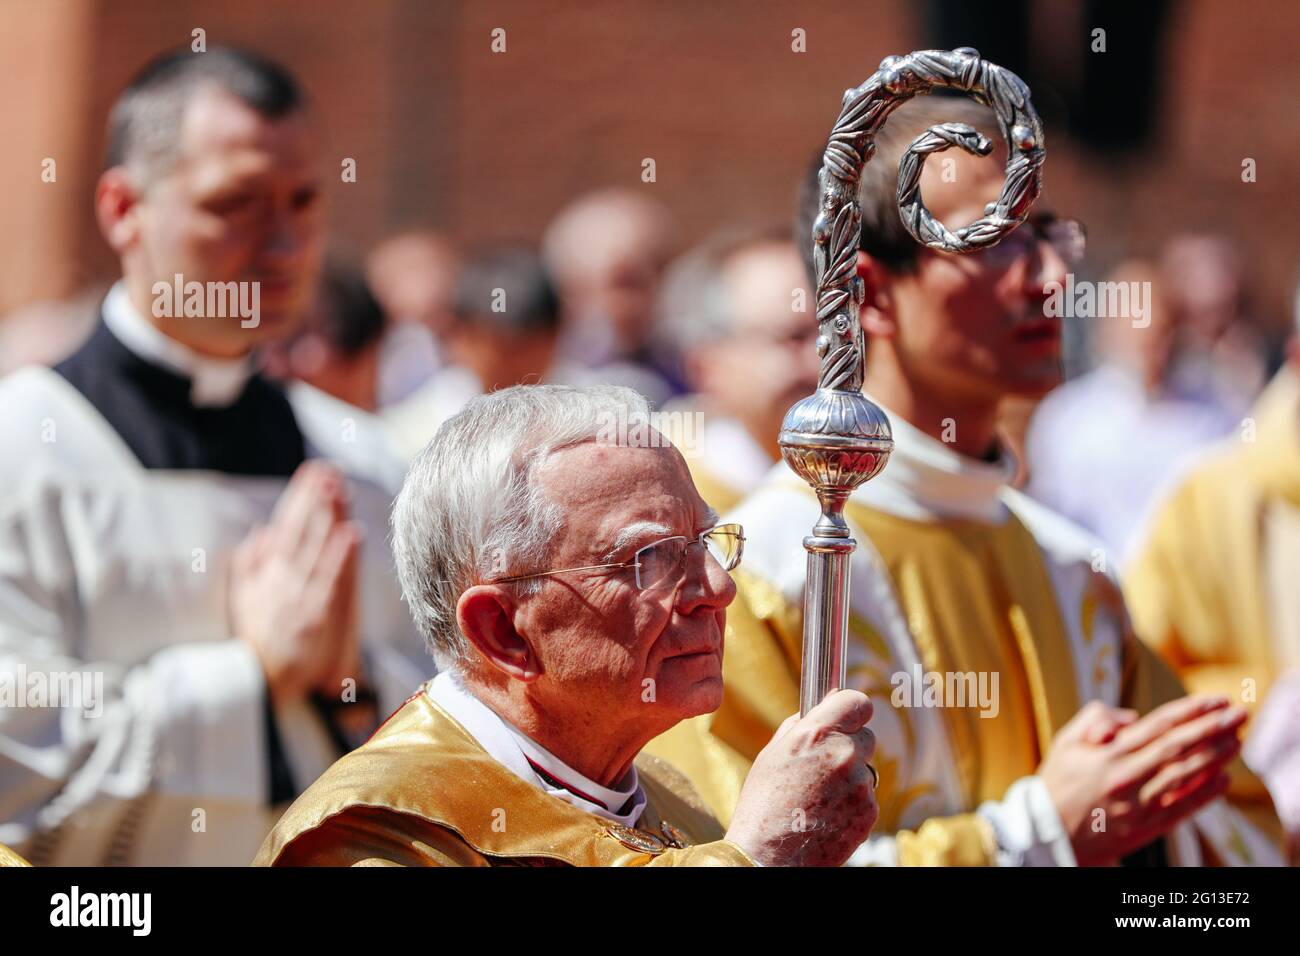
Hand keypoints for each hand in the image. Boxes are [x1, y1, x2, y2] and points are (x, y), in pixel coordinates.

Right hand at [229, 461, 361, 705]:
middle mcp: (284, 582)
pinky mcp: (318, 620)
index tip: (314, 471)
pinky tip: (351, 534)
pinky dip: (339, 559)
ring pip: (316, 550)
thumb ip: (250, 567)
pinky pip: (330, 584)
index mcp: (269, 576)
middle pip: (301, 532)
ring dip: (327, 519)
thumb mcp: (247, 604)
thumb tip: (260, 531)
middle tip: (327, 468)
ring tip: (338, 489)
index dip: (300, 498)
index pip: (287, 527)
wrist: (272, 692)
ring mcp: (300, 600)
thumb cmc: (266, 645)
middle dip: (314, 499)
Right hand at [725, 689, 877, 866]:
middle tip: (824, 766)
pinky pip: (867, 797)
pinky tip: (827, 815)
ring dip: (851, 777)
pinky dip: (853, 804)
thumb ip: (800, 726)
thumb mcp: (772, 754)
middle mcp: (843, 754)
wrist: (768, 857)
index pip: (857, 701)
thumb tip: (819, 709)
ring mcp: (860, 784)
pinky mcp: (870, 812)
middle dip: (850, 746)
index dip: (852, 709)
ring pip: (865, 769)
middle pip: (865, 736)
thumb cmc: (763, 805)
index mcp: (816, 733)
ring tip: (819, 798)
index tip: (846, 717)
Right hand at [1039, 697, 1243, 865]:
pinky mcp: (1145, 827)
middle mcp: (1126, 777)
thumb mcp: (1066, 741)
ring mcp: (1138, 805)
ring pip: (1184, 776)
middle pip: (1178, 748)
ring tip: (1237, 742)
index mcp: (1108, 754)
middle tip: (1239, 714)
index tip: (1215, 700)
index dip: (1190, 711)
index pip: (1158, 725)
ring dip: (1215, 758)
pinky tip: (1224, 780)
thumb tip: (1131, 717)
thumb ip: (1096, 719)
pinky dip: (1205, 795)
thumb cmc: (1059, 781)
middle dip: (1213, 728)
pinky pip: (1182, 808)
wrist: (1049, 831)